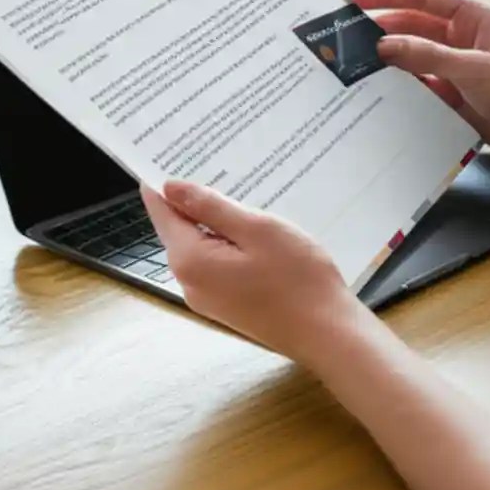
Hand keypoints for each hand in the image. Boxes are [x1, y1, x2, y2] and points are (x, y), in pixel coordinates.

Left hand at [140, 181, 362, 362]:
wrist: (328, 334)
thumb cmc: (298, 279)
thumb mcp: (257, 229)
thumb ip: (210, 207)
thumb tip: (170, 188)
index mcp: (190, 260)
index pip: (161, 212)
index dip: (162, 183)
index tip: (170, 155)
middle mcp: (189, 282)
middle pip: (178, 230)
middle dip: (192, 200)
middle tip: (213, 164)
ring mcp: (207, 298)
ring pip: (199, 246)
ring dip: (213, 222)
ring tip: (239, 193)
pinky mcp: (226, 305)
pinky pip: (214, 264)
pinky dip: (225, 243)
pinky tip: (250, 231)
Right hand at [353, 0, 489, 159]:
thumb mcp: (473, 69)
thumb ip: (426, 56)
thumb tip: (383, 45)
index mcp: (474, 19)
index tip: (354, 1)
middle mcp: (462, 39)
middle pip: (414, 27)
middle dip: (382, 30)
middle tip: (344, 39)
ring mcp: (457, 67)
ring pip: (413, 57)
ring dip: (388, 61)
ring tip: (352, 65)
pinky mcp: (454, 94)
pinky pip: (420, 85)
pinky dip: (399, 88)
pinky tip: (376, 93)